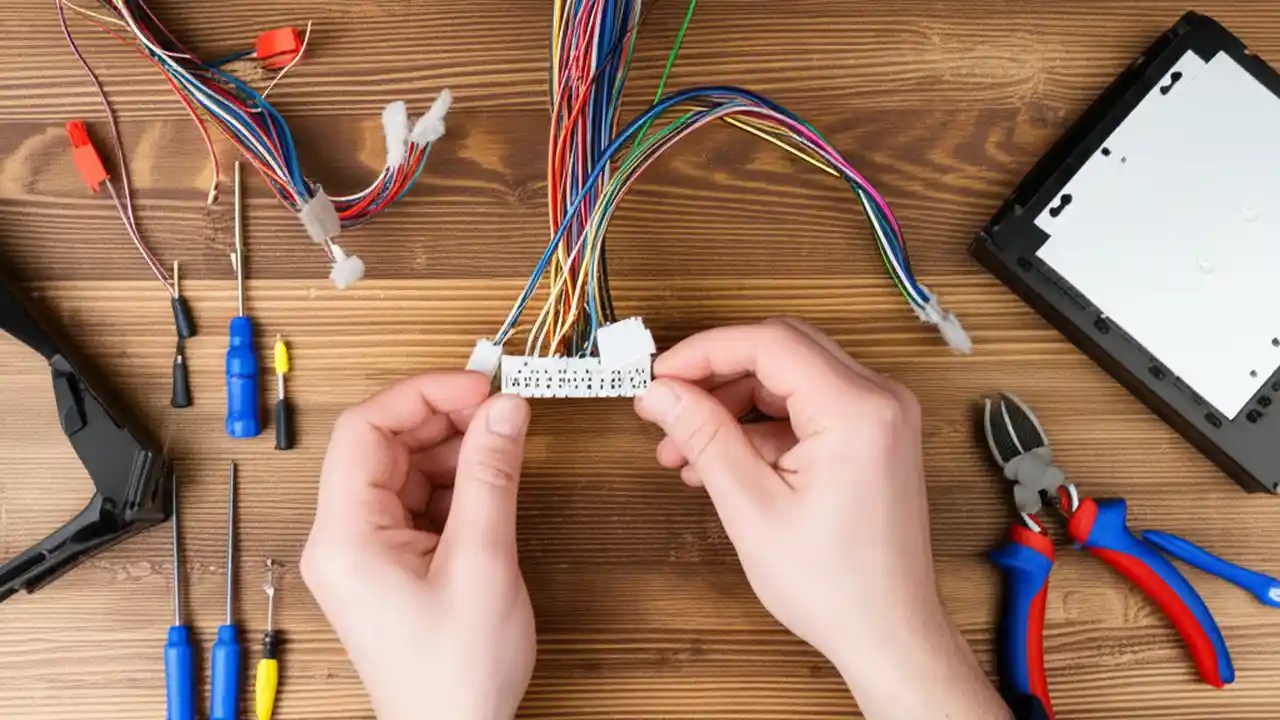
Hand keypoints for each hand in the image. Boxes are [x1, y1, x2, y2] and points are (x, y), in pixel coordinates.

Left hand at [302, 372, 535, 719]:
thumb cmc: (455, 673)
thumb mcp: (483, 562)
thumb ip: (491, 475)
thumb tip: (504, 410)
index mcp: (345, 537)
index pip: (365, 430)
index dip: (423, 395)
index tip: (477, 386)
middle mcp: (343, 539)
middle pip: (382, 445)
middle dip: (442, 419)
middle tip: (499, 408)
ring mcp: (364, 552)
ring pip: (403, 470)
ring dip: (452, 450)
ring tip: (503, 445)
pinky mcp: (389, 563)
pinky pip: (416, 501)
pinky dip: (454, 483)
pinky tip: (490, 481)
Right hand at [634, 319, 1005, 718]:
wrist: (889, 635)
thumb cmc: (835, 586)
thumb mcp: (752, 508)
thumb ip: (704, 437)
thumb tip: (660, 392)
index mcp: (856, 410)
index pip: (769, 343)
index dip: (705, 352)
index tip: (660, 376)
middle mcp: (879, 400)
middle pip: (781, 351)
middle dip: (716, 375)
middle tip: (666, 404)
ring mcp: (881, 417)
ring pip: (790, 379)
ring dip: (734, 405)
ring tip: (683, 448)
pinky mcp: (874, 437)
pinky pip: (808, 408)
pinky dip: (761, 427)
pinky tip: (720, 462)